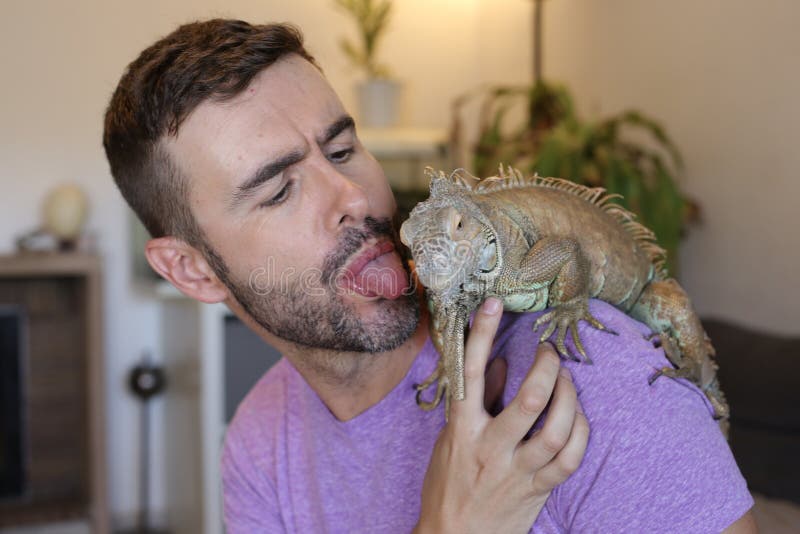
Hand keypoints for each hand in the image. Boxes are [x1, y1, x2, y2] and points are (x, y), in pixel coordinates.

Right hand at [415, 298, 588, 533]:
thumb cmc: (448, 484)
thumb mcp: (451, 439)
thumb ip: (479, 400)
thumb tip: (501, 361)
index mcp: (462, 429)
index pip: (471, 372)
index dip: (482, 334)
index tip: (493, 304)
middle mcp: (489, 447)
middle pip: (529, 400)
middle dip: (547, 368)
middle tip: (550, 353)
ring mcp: (515, 471)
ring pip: (556, 430)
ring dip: (569, 398)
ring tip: (567, 381)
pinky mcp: (536, 491)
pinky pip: (569, 460)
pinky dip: (580, 433)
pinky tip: (578, 418)